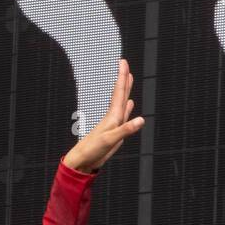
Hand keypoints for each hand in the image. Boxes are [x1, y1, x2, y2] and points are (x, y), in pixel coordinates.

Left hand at [63, 58, 144, 173]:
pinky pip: (124, 116)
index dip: (122, 77)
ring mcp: (114, 123)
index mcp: (113, 117)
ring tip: (129, 79)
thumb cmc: (92, 150)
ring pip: (122, 103)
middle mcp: (113, 117)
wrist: (83, 161)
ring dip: (126, 90)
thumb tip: (141, 120)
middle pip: (120, 94)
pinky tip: (130, 104)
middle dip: (123, 79)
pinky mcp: (115, 131)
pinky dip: (128, 108)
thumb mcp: (110, 140)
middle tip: (125, 64)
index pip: (119, 92)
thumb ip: (125, 130)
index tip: (123, 62)